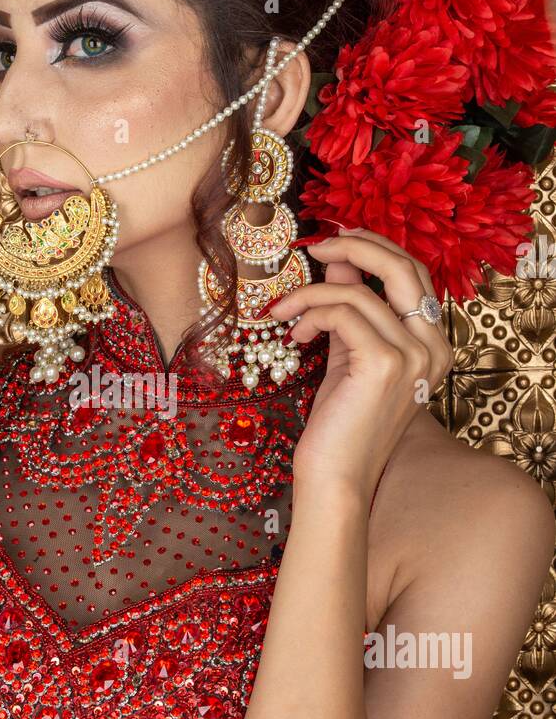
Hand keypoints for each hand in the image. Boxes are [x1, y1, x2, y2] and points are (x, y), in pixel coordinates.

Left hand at [267, 228, 452, 498]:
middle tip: (315, 245)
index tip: (336, 240)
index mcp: (434, 344)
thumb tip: (340, 263)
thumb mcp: (349, 354)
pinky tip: (295, 335)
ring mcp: (414, 355)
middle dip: (356, 246)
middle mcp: (434, 347)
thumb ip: (352, 309)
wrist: (336, 477)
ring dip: (310, 293)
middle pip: (403, 268)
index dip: (375, 249)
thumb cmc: (342, 422)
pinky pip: (342, 312)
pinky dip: (310, 313)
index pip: (413, 275)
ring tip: (283, 312)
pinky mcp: (384, 364)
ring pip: (359, 292)